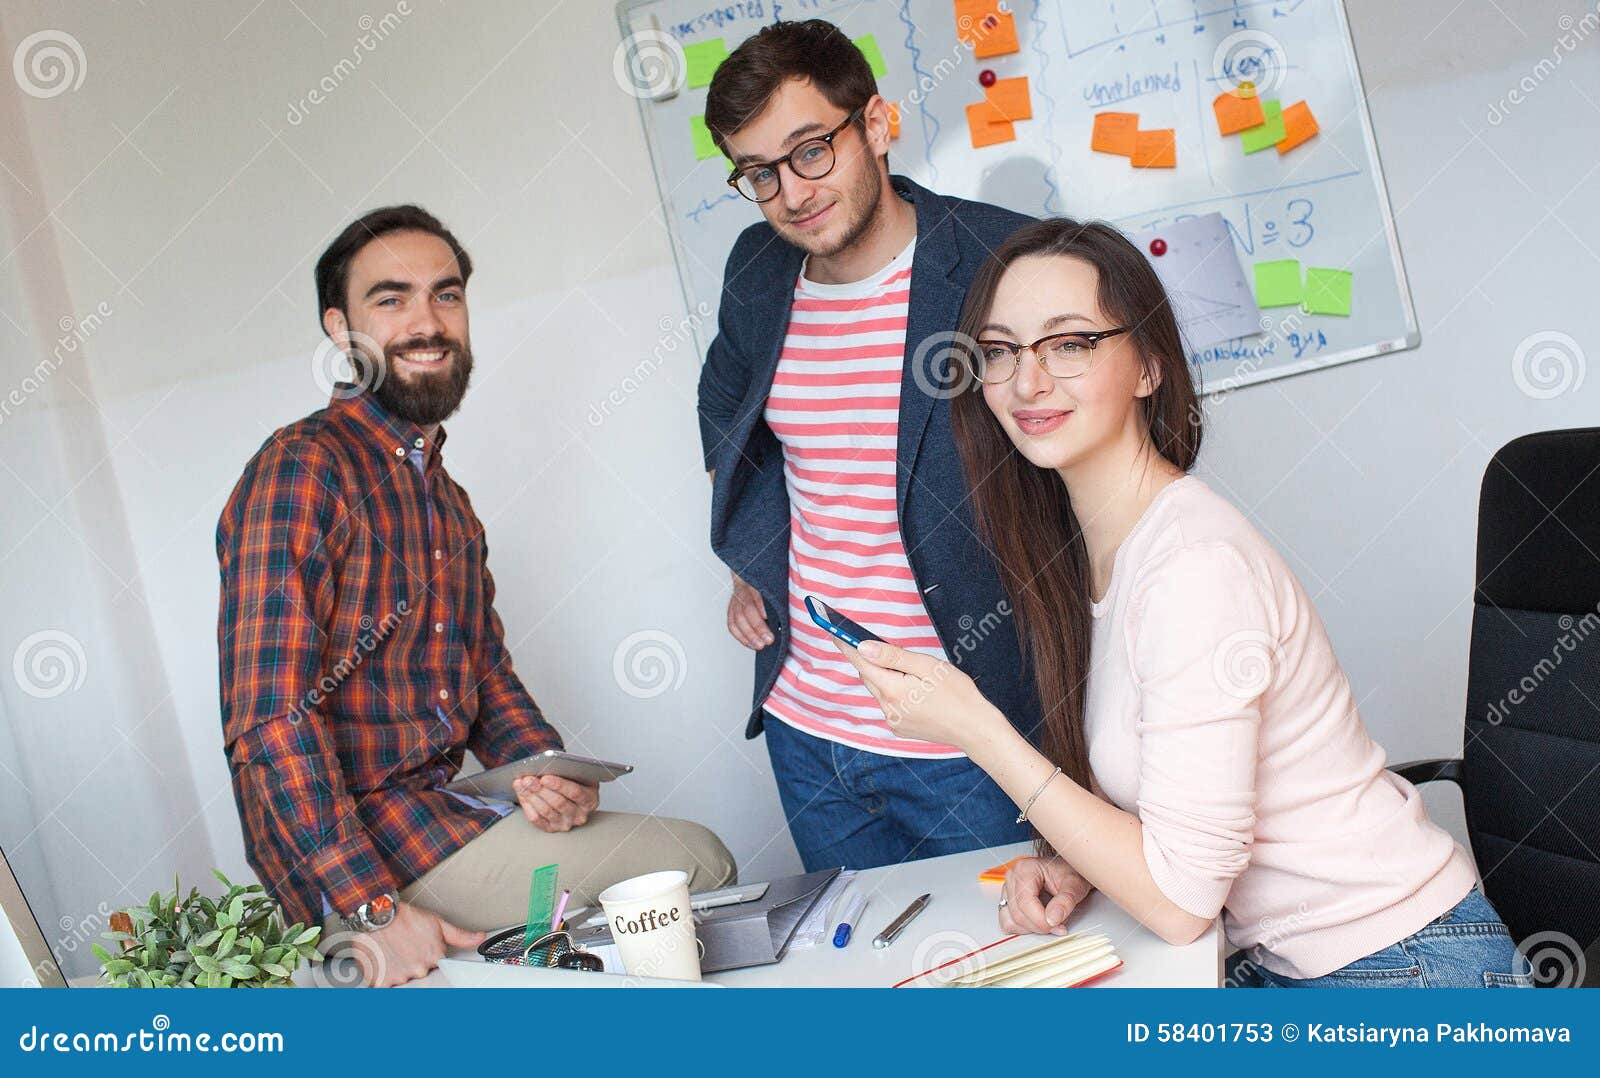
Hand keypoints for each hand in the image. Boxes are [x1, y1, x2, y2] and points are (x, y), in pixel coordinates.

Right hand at [351, 901, 483, 986]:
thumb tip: (480, 938)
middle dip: (410, 966)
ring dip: (396, 972)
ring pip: (401, 981)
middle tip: (402, 950)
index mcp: (434, 958)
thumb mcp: (437, 923)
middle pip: (417, 975)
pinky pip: (384, 989)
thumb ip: (460, 936)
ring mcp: (400, 977)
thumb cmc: (406, 917)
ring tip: (391, 953)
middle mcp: (420, 970)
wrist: (378, 914)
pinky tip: (382, 966)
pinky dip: (382, 981)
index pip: (434, 968)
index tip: (418, 952)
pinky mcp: (382, 980)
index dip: (425, 960)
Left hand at [513, 774, 599, 831]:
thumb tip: (546, 767)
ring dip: (531, 796)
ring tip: (522, 783)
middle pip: (558, 802)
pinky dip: (527, 805)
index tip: (544, 778)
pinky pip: (537, 819)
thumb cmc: (573, 781)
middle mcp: (580, 815)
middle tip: (528, 779)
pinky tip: (522, 793)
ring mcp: (565, 823)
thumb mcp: (576, 774)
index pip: (575, 792)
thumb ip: (566, 771)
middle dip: (540, 789)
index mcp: (590, 799)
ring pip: (546, 811)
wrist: (570, 794)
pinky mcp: (552, 828)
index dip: (559, 785)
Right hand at [727, 572, 773, 649]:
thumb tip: (788, 614)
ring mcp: (735, 602)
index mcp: (755, 584)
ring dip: (749, 636)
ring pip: (737, 620)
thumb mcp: (773, 586)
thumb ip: (777, 598)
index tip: (770, 620)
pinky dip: (741, 637)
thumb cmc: (765, 584)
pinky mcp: (731, 610)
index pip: (757, 597)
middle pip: (747, 611)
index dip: (762, 609)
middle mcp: (743, 592)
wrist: (749, 578)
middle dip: (758, 628)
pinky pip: (732, 625)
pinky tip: (750, 644)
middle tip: (769, 640)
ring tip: (760, 646)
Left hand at [830, 637, 998, 749]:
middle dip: (873, 661)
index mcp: (892, 690)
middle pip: (870, 677)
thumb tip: (863, 647)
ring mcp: (893, 721)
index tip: (833, 632)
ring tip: (912, 673)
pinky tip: (917, 692)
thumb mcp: (927, 666)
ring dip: (887, 678)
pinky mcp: (900, 728)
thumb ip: (893, 656)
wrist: (976, 729)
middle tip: (885, 647)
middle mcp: (887, 708)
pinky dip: (896, 693)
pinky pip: (890, 704)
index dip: (846, 646)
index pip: (861, 662)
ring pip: (880, 691)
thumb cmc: (958, 694)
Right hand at [999, 857, 1092, 936]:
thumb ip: (1065, 901)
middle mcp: (1012, 878)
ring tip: (1048, 922)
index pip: (1025, 903)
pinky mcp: (1008, 901)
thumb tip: (1053, 919)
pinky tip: (1038, 922)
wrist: (1066, 872)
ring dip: (1031, 928)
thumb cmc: (1068, 873)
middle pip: (1017, 914)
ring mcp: (1008, 890)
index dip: (1041, 920)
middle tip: (1058, 925)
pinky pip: (1008, 923)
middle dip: (1039, 926)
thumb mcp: (1075, 884)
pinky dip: (1023, 928)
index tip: (1058, 925)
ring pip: (1010, 921)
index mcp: (1025, 869)